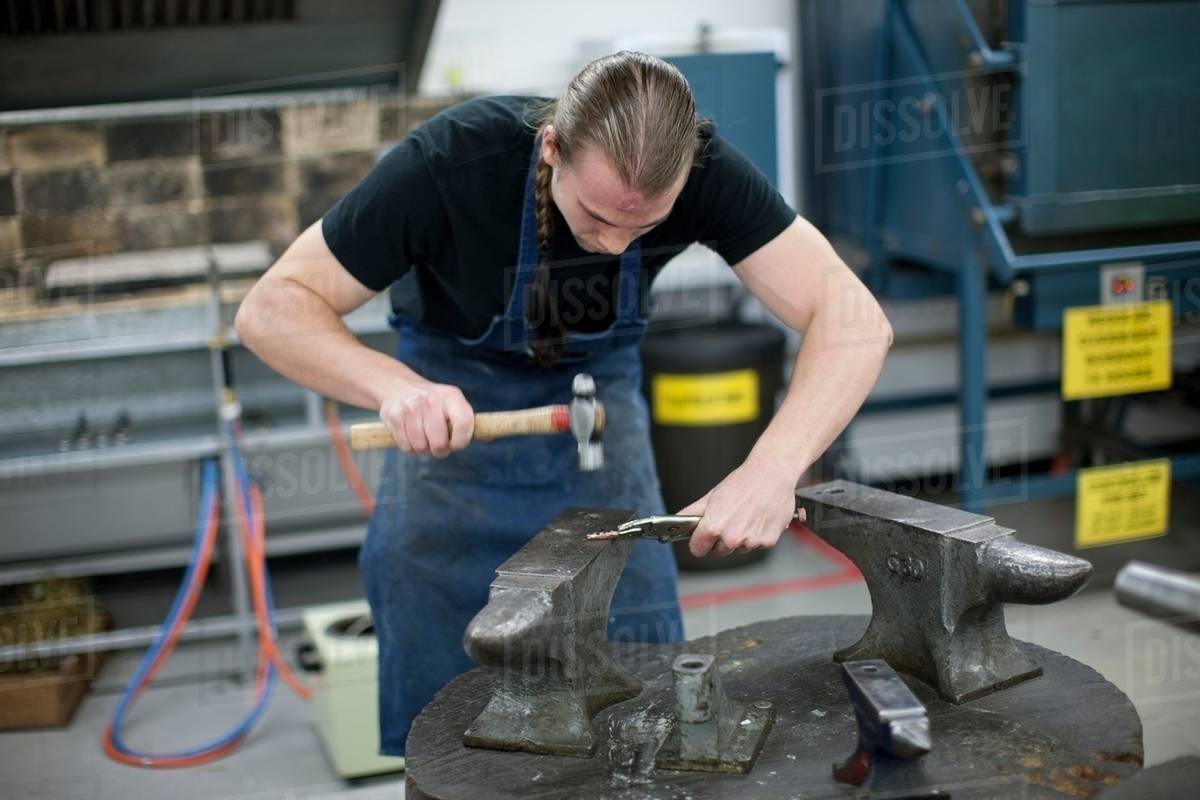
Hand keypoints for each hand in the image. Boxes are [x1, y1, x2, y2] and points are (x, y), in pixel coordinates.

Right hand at [378, 381, 473, 456]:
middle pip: (439, 443)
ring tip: (424, 437)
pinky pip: (406, 446)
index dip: (461, 442)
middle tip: (439, 444)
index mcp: (452, 396)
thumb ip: (469, 423)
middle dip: (440, 450)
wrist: (399, 386)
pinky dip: (410, 447)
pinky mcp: (394, 415)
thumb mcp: (454, 404)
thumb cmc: (434, 403)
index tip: (456, 444)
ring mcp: (411, 407)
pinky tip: (411, 436)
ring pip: (421, 447)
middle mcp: (431, 400)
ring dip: (423, 449)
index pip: (463, 424)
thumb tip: (490, 437)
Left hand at [677, 457, 798, 557]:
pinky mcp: (768, 542)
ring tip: (745, 515)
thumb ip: (693, 513)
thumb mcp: (712, 496)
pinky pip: (756, 545)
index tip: (702, 536)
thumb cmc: (743, 482)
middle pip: (719, 551)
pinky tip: (758, 518)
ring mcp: (751, 542)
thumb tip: (677, 521)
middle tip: (729, 518)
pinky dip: (756, 535)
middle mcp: (732, 538)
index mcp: (714, 527)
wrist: (772, 474)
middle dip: (720, 539)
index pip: (697, 550)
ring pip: (738, 549)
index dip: (699, 541)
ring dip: (740, 538)